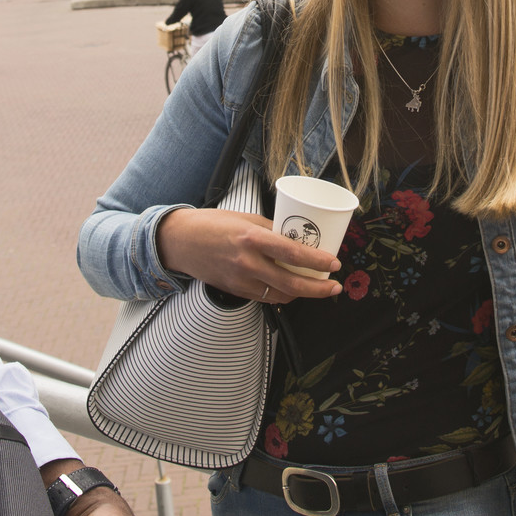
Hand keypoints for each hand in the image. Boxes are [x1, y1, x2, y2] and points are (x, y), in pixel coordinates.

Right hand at [157, 208, 340, 302]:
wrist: (181, 242)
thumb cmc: (211, 225)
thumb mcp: (246, 218)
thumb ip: (271, 230)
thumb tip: (295, 237)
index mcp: (252, 239)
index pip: (293, 253)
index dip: (318, 261)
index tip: (334, 263)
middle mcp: (248, 263)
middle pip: (291, 283)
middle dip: (318, 288)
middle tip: (334, 286)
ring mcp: (241, 280)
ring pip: (281, 295)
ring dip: (302, 294)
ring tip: (317, 287)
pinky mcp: (236, 290)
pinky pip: (265, 297)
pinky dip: (282, 294)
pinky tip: (291, 288)